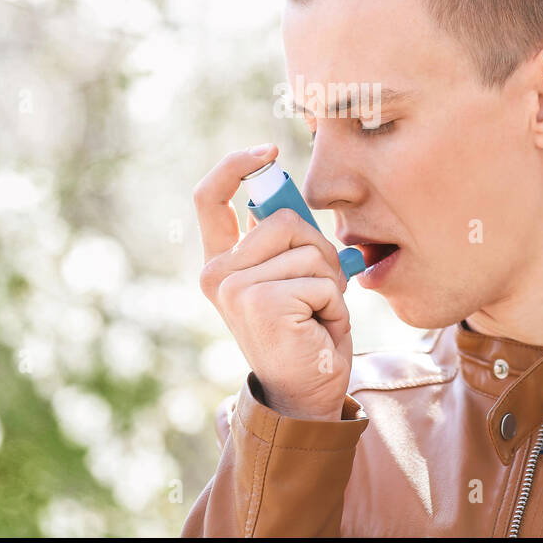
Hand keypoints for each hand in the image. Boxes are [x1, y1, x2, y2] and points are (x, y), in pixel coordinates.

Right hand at [194, 144, 352, 420]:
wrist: (308, 392)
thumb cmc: (309, 331)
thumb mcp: (294, 274)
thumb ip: (287, 237)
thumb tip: (294, 195)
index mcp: (222, 262)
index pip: (209, 198)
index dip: (236, 165)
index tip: (269, 150)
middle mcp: (217, 274)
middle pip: (282, 219)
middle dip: (319, 248)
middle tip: (321, 290)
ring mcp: (234, 289)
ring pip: (306, 250)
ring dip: (329, 280)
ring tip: (317, 313)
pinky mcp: (259, 303)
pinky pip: (318, 279)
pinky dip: (333, 303)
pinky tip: (318, 328)